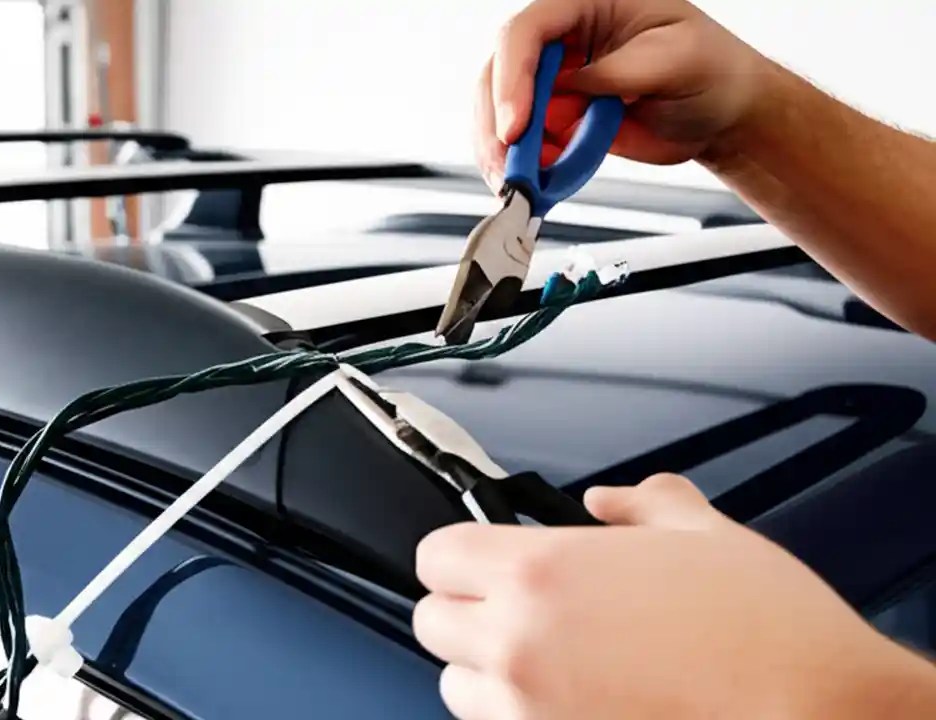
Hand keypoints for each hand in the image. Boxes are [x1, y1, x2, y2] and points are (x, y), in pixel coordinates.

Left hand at [413, 474, 935, 718]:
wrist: (815, 711)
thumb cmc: (765, 630)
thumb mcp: (702, 534)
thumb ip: (641, 504)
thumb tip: (609, 500)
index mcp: (542, 571)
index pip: (435, 554)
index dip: (461, 551)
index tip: (484, 556)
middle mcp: (519, 641)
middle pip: (431, 621)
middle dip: (466, 608)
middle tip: (515, 604)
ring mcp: (529, 707)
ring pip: (456, 686)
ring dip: (485, 668)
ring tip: (545, 657)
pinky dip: (516, 712)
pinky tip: (569, 696)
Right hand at [476, 0, 772, 189]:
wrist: (721, 113)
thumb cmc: (711, 69)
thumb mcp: (676, 59)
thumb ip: (619, 71)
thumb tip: (569, 88)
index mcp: (587, 4)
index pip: (527, 30)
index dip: (512, 77)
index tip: (516, 126)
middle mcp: (563, 40)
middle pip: (499, 71)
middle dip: (496, 122)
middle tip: (510, 164)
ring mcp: (556, 81)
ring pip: (500, 109)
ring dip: (502, 150)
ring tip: (520, 182)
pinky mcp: (557, 117)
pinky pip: (523, 141)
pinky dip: (522, 166)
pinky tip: (536, 183)